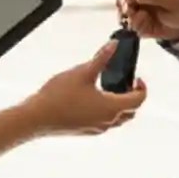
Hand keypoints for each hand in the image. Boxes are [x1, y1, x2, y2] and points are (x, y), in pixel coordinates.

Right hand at [23, 41, 146, 136]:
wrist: (36, 118)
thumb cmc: (59, 95)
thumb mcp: (83, 71)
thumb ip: (102, 58)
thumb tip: (114, 45)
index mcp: (111, 107)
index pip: (139, 100)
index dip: (142, 88)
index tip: (136, 78)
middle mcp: (107, 122)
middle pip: (131, 112)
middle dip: (132, 97)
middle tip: (126, 82)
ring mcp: (97, 129)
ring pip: (118, 119)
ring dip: (120, 105)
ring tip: (109, 89)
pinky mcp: (86, 131)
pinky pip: (104, 123)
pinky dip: (107, 112)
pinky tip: (93, 99)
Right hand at [117, 0, 178, 41]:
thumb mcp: (173, 1)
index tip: (132, 6)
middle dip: (128, 9)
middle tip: (139, 16)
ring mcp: (134, 0)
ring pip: (121, 10)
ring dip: (130, 19)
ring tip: (145, 21)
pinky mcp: (133, 14)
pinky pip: (125, 21)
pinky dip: (133, 26)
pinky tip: (144, 27)